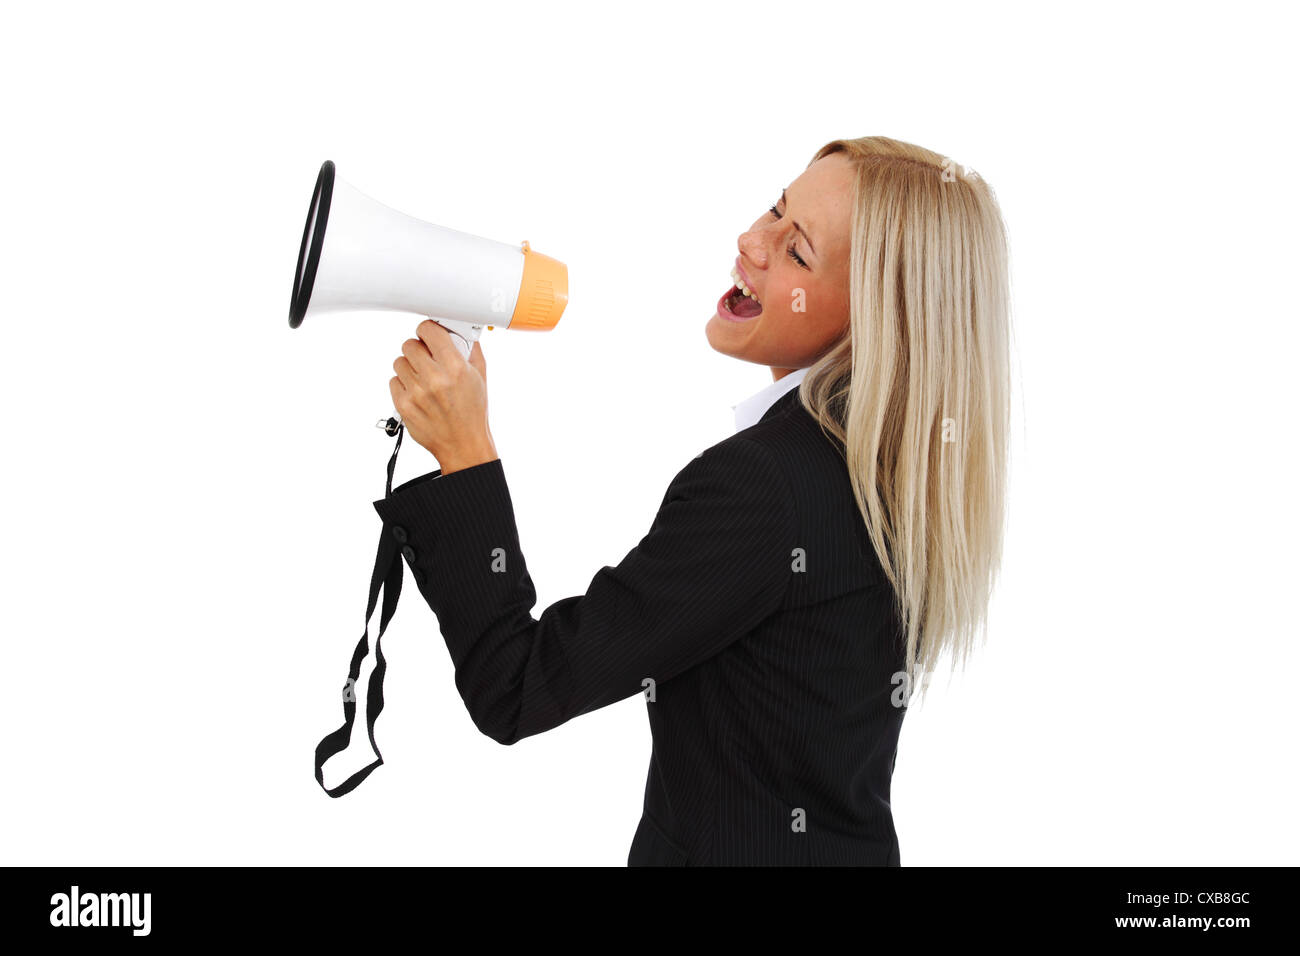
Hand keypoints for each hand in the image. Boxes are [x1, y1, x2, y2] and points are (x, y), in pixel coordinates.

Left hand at [390, 320, 497, 474]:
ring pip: (399, 362)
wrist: (463, 444)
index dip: (428, 330)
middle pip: (410, 344)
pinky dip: (403, 384)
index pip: (428, 330)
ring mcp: (416, 393)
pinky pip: (394, 381)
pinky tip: (417, 391)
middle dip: (418, 349)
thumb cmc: (472, 413)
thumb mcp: (480, 378)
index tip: (429, 334)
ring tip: (422, 377)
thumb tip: (462, 331)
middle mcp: (434, 379)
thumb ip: (470, 351)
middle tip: (427, 358)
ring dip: (409, 366)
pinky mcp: (403, 406)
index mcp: (455, 367)